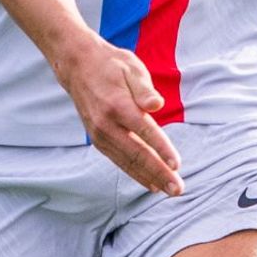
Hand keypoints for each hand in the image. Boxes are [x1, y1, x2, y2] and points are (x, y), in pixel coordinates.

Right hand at [61, 38, 179, 195]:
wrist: (78, 66)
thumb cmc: (111, 65)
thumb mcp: (131, 68)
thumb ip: (144, 89)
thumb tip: (157, 105)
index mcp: (118, 105)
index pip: (144, 131)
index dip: (162, 149)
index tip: (176, 165)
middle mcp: (106, 124)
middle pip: (136, 153)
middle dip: (158, 173)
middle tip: (178, 189)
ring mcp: (99, 134)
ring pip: (127, 162)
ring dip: (149, 178)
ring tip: (168, 190)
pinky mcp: (97, 139)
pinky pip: (118, 160)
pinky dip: (134, 173)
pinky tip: (150, 183)